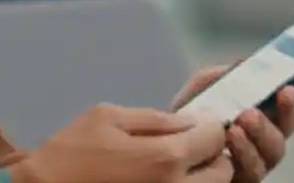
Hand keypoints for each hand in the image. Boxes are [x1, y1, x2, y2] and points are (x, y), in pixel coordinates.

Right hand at [7, 103, 230, 182]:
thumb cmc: (71, 152)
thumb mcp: (108, 117)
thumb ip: (155, 118)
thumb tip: (190, 121)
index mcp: (165, 159)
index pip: (214, 139)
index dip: (210, 127)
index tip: (199, 124)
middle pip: (222, 172)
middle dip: (213, 156)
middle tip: (192, 147)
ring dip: (201, 176)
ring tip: (175, 165)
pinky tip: (160, 179)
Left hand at [172, 66, 293, 182]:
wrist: (162, 143)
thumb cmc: (189, 117)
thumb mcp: (198, 92)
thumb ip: (215, 78)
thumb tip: (239, 64)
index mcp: (259, 124)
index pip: (283, 118)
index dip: (289, 106)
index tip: (286, 90)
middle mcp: (258, 149)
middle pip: (277, 144)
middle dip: (266, 128)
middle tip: (250, 114)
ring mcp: (247, 170)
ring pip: (262, 163)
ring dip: (250, 146)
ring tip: (233, 130)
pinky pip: (242, 177)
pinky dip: (235, 162)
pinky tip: (222, 149)